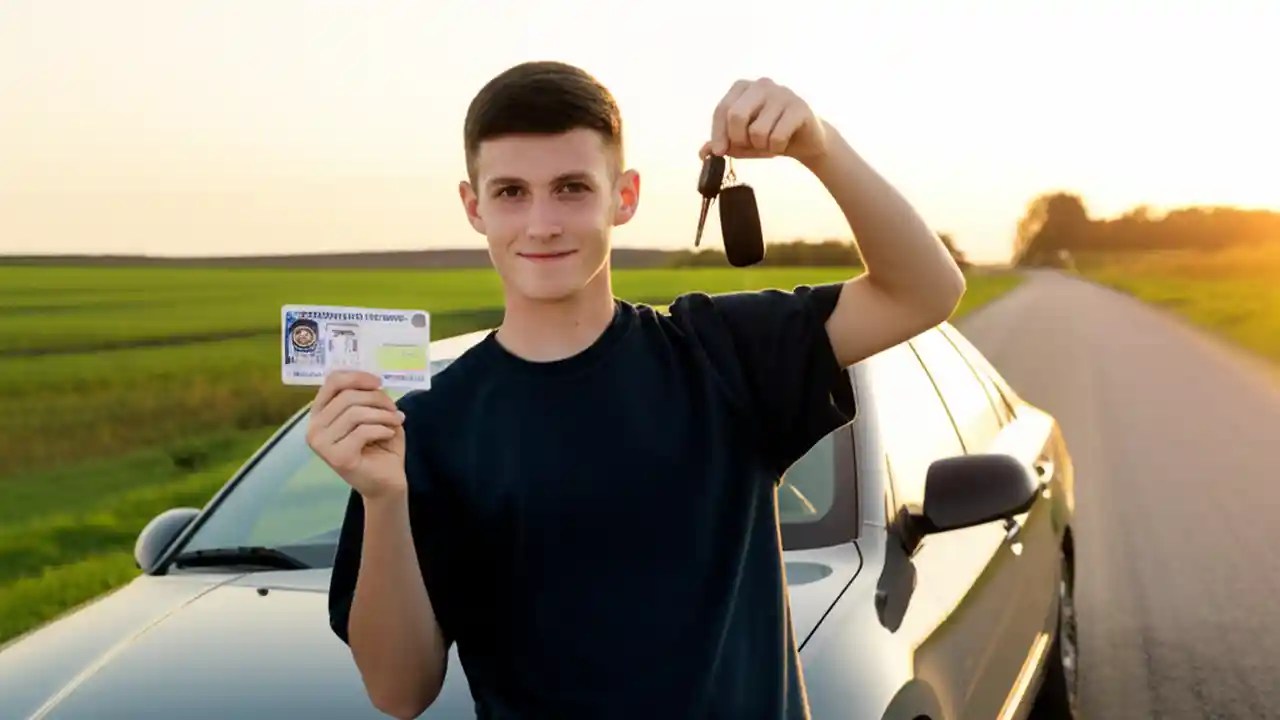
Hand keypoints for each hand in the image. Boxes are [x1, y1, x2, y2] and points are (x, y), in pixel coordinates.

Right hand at [306, 370, 406, 500]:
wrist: (386, 482)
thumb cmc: (379, 446)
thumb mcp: (374, 414)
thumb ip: (367, 396)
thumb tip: (373, 379)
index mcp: (320, 414)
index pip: (332, 382)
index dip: (356, 376)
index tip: (378, 381)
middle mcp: (314, 428)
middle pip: (347, 396)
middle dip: (377, 399)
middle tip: (394, 409)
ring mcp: (322, 445)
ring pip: (355, 413)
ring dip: (383, 414)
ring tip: (396, 421)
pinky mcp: (337, 458)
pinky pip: (363, 431)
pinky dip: (382, 429)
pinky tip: (389, 434)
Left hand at [700, 77, 828, 165]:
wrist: (806, 141)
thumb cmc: (769, 137)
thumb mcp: (742, 142)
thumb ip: (722, 144)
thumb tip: (703, 153)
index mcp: (742, 87)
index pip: (721, 110)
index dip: (717, 134)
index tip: (719, 152)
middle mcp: (761, 84)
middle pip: (736, 116)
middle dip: (739, 139)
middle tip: (749, 146)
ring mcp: (782, 93)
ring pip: (757, 131)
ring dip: (761, 146)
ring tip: (769, 143)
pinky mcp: (799, 107)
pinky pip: (777, 136)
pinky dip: (776, 148)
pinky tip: (783, 144)